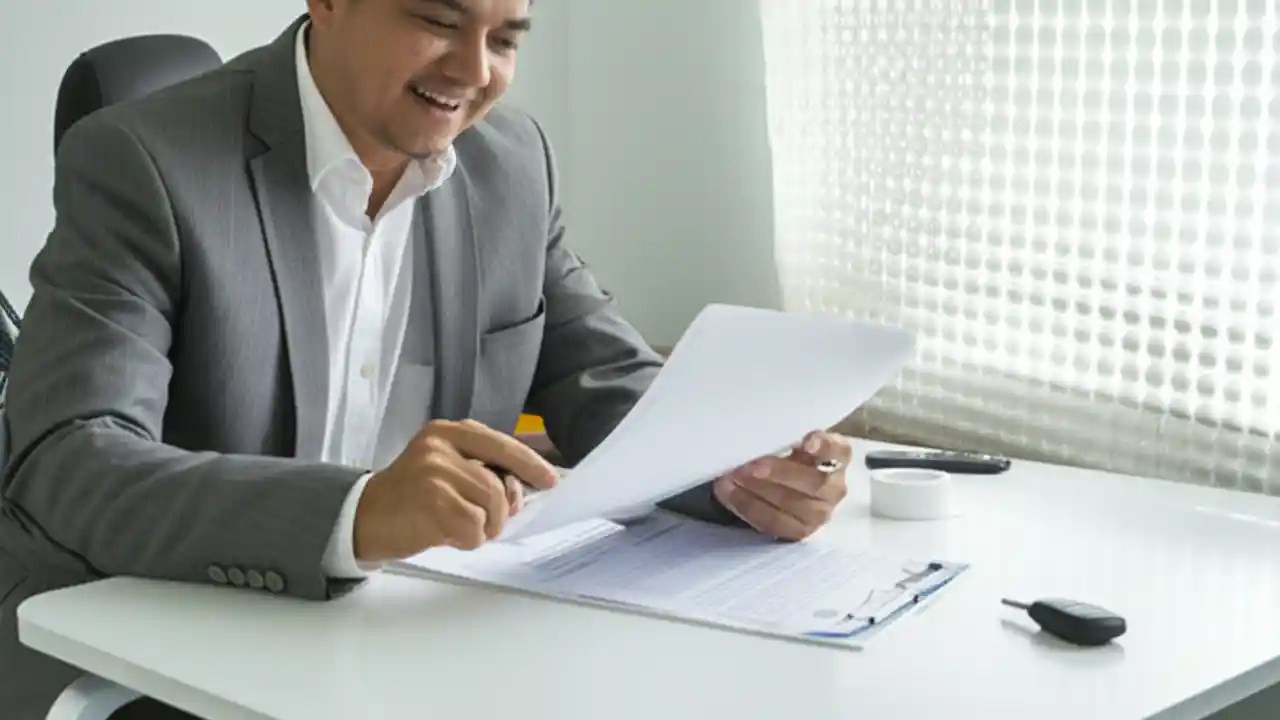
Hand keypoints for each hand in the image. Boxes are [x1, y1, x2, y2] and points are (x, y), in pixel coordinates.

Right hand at [353, 419, 559, 560]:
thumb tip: (523, 491)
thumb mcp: (444, 471)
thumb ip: (481, 472)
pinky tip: (447, 536)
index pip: (500, 444)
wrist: (363, 517)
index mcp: (447, 432)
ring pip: (491, 507)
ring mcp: (434, 472)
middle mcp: (440, 446)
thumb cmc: (411, 498)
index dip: (529, 464)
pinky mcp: (431, 502)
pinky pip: (474, 528)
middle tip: (482, 524)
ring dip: (484, 528)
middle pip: (499, 484)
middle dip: (500, 513)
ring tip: (459, 528)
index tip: (550, 480)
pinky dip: (468, 540)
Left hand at [712, 430, 851, 540]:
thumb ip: (782, 438)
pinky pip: (772, 522)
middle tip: (748, 467)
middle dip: (778, 474)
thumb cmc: (785, 455)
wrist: (785, 485)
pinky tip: (727, 493)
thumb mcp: (788, 441)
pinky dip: (746, 506)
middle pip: (813, 483)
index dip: (824, 446)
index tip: (807, 443)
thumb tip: (754, 436)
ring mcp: (820, 514)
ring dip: (755, 491)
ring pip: (790, 505)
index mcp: (838, 457)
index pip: (838, 450)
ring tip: (729, 478)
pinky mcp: (799, 531)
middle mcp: (834, 487)